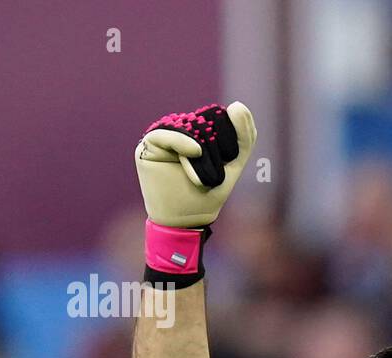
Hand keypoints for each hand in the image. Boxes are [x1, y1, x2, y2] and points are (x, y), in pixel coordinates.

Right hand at [135, 101, 256, 228]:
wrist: (188, 217)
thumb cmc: (209, 192)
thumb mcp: (234, 164)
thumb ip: (244, 136)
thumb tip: (237, 105)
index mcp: (199, 132)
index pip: (216, 118)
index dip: (228, 136)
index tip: (232, 158)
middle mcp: (179, 131)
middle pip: (202, 123)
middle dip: (215, 148)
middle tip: (216, 173)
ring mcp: (162, 137)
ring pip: (185, 128)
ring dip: (201, 152)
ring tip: (203, 176)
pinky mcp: (148, 147)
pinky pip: (163, 134)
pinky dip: (181, 142)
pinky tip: (195, 152)